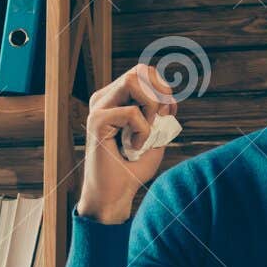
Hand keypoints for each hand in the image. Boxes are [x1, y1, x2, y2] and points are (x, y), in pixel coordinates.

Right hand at [76, 64, 177, 223]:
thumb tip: (169, 96)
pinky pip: (131, 112)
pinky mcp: (96, 121)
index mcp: (116, 99)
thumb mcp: (156, 137)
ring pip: (132, 81)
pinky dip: (142, 131)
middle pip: (139, 71)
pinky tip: (135, 147)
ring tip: (146, 130)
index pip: (143, 72)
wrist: (115, 195)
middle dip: (159, 93)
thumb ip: (162, 114)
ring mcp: (99, 108)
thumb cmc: (133, 168)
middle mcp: (105, 99)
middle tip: (158, 120)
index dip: (163, 86)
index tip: (169, 110)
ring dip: (150, 107)